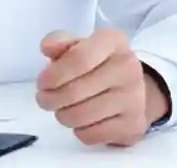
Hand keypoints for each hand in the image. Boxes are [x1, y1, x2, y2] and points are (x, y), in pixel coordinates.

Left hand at [35, 29, 168, 146]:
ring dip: (62, 115)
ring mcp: (134, 97)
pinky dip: (79, 131)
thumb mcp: (79, 46)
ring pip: (80, 116)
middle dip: (50, 99)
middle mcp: (128, 67)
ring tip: (62, 109)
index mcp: (113, 41)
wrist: (131, 89)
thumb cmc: (97, 64)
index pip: (79, 59)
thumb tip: (47, 47)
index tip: (42, 82)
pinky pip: (91, 135)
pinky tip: (82, 120)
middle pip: (75, 91)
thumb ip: (60, 43)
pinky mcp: (132, 124)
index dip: (54, 74)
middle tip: (44, 98)